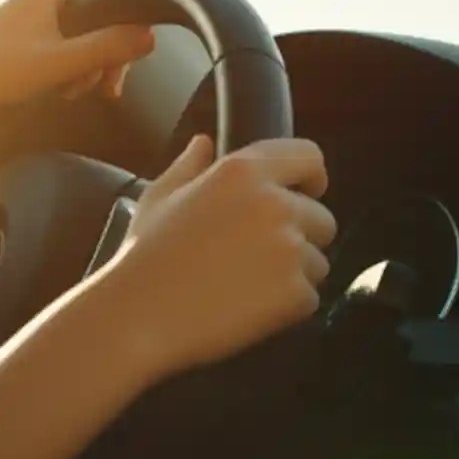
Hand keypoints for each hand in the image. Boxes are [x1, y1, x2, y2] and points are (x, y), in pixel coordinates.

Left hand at [0, 0, 155, 108]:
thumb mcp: (59, 63)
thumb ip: (106, 48)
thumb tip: (151, 37)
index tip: (148, 16)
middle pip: (100, 9)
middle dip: (111, 47)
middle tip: (114, 83)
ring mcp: (35, 12)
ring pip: (85, 30)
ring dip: (92, 62)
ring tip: (81, 92)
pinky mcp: (29, 33)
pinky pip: (68, 43)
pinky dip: (75, 66)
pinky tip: (67, 91)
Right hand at [99, 135, 336, 377]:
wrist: (137, 316)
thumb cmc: (143, 256)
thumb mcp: (159, 198)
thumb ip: (189, 166)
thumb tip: (203, 142)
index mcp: (243, 171)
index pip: (309, 157)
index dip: (312, 177)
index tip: (307, 193)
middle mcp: (275, 203)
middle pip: (322, 219)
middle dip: (300, 237)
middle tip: (258, 259)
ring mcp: (289, 250)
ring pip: (317, 262)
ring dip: (294, 275)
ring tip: (247, 287)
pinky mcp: (295, 293)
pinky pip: (309, 297)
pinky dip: (287, 308)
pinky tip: (248, 310)